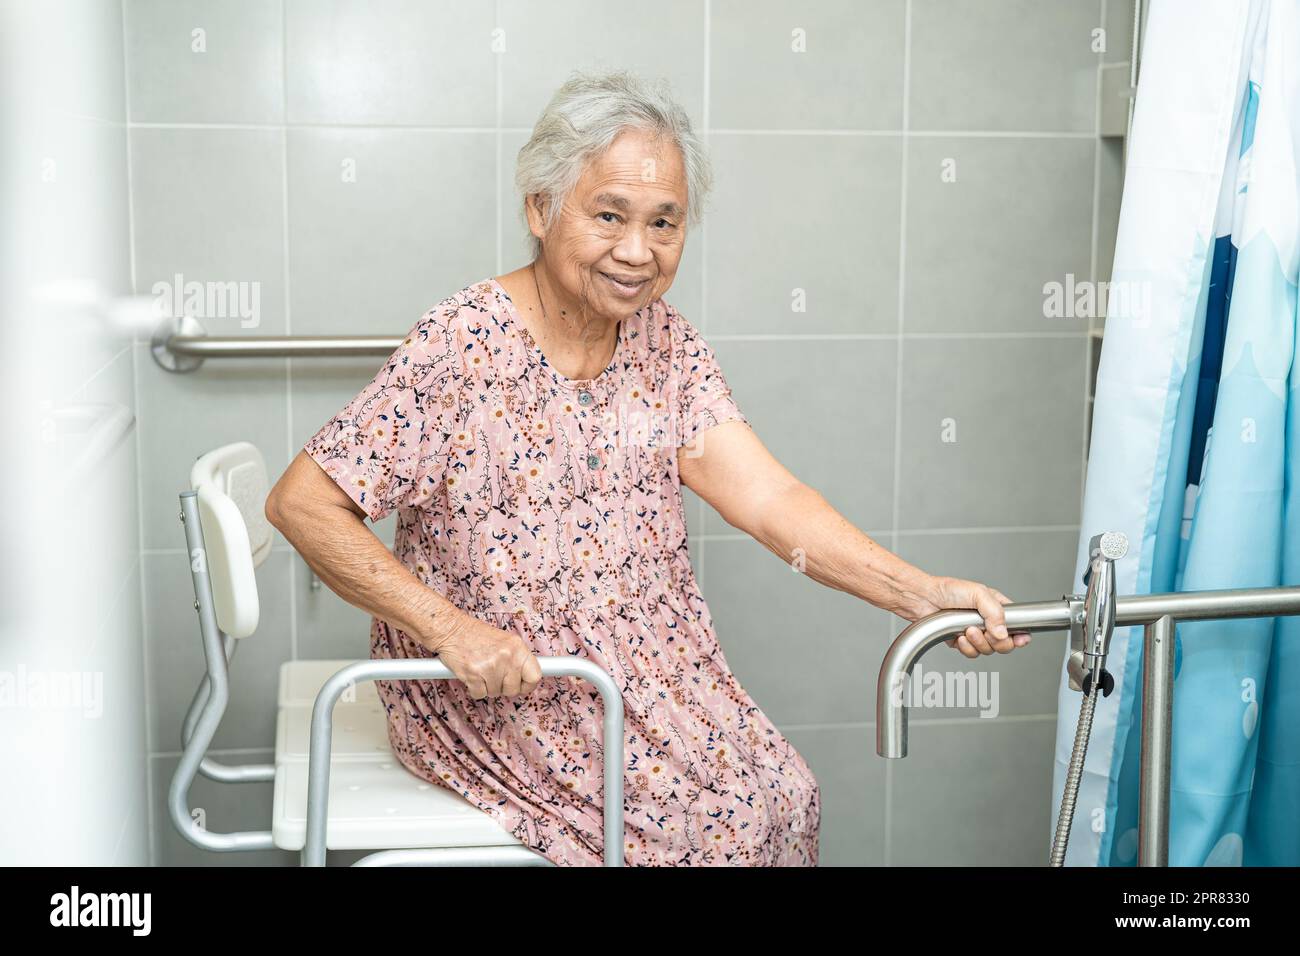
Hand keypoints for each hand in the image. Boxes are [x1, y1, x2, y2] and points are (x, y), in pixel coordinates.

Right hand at [423, 615, 542, 698]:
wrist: (452, 630)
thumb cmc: (477, 635)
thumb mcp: (505, 641)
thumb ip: (517, 658)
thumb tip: (527, 679)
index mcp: (517, 647)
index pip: (535, 676)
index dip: (527, 685)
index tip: (521, 685)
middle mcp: (506, 657)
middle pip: (514, 689)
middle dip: (504, 687)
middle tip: (495, 676)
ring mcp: (490, 666)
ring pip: (496, 693)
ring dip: (488, 687)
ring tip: (482, 671)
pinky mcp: (473, 675)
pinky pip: (480, 694)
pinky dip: (475, 689)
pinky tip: (473, 675)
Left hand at [911, 575, 1032, 658]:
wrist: (924, 599)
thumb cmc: (949, 590)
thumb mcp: (978, 594)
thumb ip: (995, 613)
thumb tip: (1004, 634)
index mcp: (997, 607)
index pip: (1018, 626)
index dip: (1021, 636)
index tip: (1020, 640)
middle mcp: (988, 622)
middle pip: (1005, 643)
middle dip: (997, 642)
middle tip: (985, 632)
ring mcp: (976, 633)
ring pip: (988, 650)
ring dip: (979, 643)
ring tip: (967, 630)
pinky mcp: (962, 642)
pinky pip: (972, 653)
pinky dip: (966, 647)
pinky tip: (958, 637)